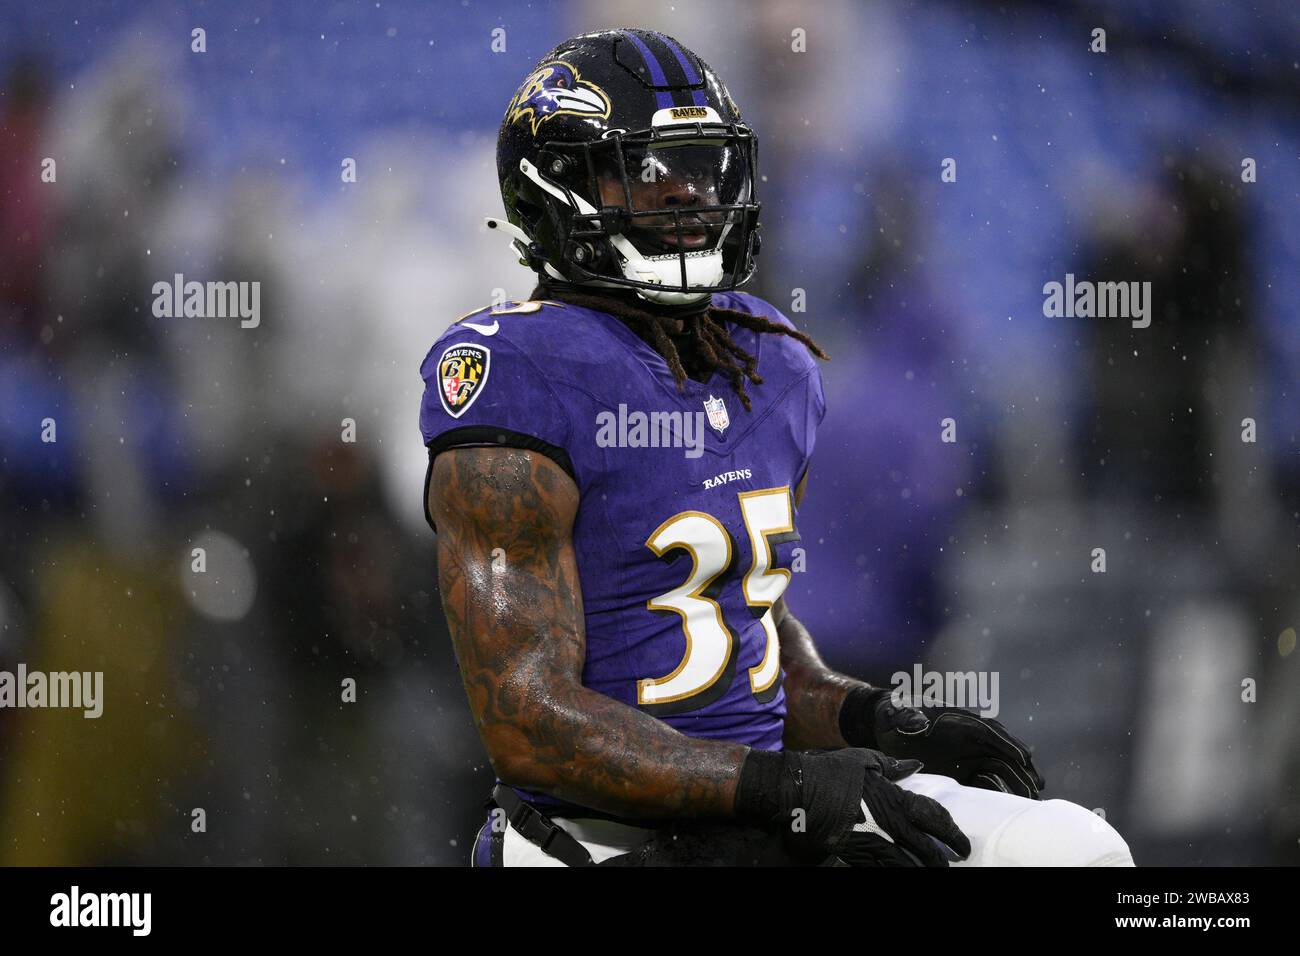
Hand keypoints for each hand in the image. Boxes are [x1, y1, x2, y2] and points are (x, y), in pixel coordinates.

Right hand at [736, 748, 970, 865]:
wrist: (803, 793)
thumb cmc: (834, 773)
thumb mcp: (867, 761)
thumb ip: (894, 767)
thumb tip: (916, 766)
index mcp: (898, 800)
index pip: (937, 821)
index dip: (953, 835)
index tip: (962, 845)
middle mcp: (892, 826)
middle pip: (928, 852)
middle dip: (941, 862)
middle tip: (947, 865)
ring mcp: (876, 844)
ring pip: (909, 866)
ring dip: (921, 870)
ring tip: (928, 872)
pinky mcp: (859, 856)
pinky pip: (885, 869)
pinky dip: (896, 871)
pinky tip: (900, 869)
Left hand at [864, 692, 1045, 798]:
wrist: (887, 726)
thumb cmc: (893, 716)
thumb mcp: (896, 713)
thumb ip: (907, 716)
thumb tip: (919, 722)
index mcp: (958, 720)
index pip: (988, 731)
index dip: (1006, 743)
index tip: (1023, 756)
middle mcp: (968, 736)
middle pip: (1000, 750)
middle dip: (1019, 765)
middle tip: (1037, 784)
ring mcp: (967, 753)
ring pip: (997, 765)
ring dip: (1015, 778)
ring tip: (1032, 795)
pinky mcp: (961, 768)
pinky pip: (984, 779)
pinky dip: (997, 788)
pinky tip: (1008, 801)